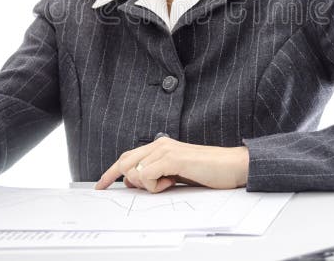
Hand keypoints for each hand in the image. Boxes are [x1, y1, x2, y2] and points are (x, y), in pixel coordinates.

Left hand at [94, 137, 249, 193]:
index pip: (127, 157)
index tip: (100, 185)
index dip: (111, 172)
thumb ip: (156, 174)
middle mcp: (160, 144)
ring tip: (170, 183)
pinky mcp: (172, 158)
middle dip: (129, 181)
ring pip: (134, 171)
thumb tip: (133, 183)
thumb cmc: (208, 171)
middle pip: (125, 162)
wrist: (232, 166)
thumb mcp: (176, 174)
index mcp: (160, 147)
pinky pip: (146, 175)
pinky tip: (172, 182)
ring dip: (148, 185)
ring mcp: (165, 149)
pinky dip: (155, 185)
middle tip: (152, 188)